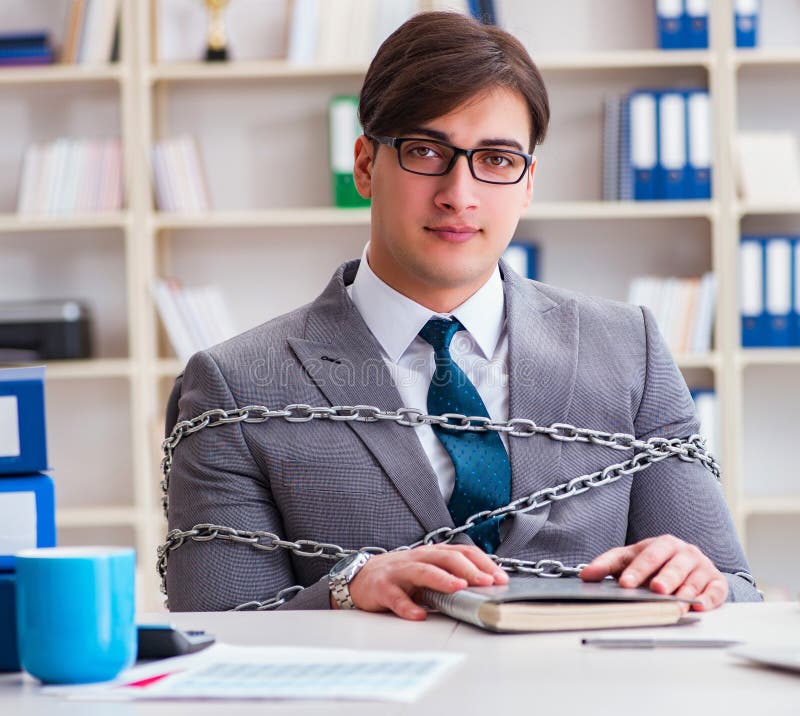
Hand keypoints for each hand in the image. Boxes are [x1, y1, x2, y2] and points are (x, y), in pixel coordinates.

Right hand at [345, 544, 507, 619]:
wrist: (360, 576)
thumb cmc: (401, 575)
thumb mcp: (428, 570)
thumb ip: (451, 575)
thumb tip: (484, 589)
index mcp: (433, 554)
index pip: (463, 552)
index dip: (483, 563)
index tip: (500, 578)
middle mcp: (418, 558)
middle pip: (446, 558)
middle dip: (469, 569)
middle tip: (486, 582)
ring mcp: (400, 572)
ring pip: (423, 571)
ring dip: (443, 579)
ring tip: (459, 587)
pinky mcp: (383, 588)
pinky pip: (397, 598)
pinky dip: (408, 607)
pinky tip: (419, 615)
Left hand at [580, 535, 727, 611]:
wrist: (692, 565)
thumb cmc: (657, 563)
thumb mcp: (631, 559)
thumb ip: (608, 565)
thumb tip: (585, 574)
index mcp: (662, 544)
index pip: (647, 555)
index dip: (636, 570)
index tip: (625, 584)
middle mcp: (684, 552)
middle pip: (673, 564)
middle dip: (664, 577)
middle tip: (655, 590)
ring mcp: (701, 566)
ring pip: (693, 578)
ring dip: (684, 592)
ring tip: (675, 605)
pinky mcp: (717, 582)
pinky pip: (715, 590)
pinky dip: (708, 598)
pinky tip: (699, 606)